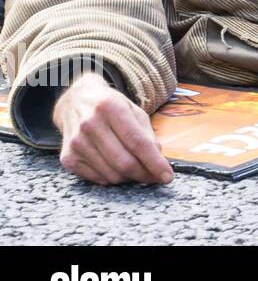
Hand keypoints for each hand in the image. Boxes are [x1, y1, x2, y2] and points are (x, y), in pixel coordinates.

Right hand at [53, 74, 172, 185]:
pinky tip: (117, 168)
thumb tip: (158, 162)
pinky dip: (112, 178)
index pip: (137, 142)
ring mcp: (76, 143)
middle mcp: (90, 125)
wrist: (76, 101)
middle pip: (124, 162)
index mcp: (111, 108)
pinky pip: (97, 178)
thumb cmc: (111, 107)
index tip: (167, 176)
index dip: (154, 162)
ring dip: (129, 178)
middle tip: (155, 177)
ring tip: (137, 170)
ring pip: (111, 174)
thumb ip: (148, 135)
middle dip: (145, 175)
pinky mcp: (67, 158)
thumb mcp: (134, 111)